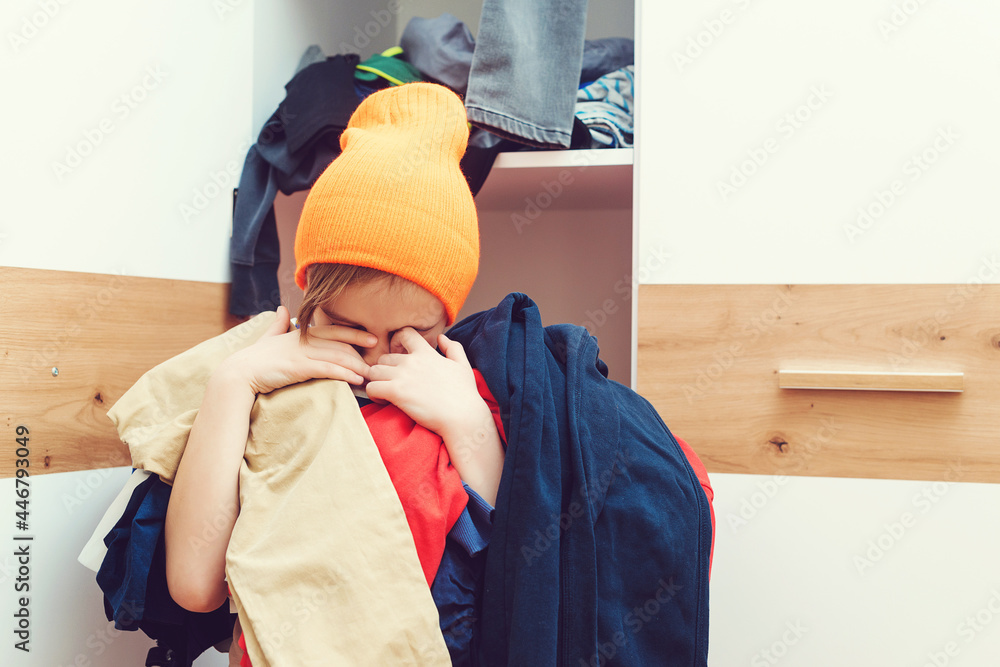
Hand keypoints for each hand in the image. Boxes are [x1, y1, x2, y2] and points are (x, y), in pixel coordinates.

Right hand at [217, 306, 376, 394]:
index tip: (371, 338)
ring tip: (370, 374)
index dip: (354, 334)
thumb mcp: (269, 336)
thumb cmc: (255, 358)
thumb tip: (281, 309)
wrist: (239, 372)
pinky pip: (328, 368)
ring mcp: (302, 353)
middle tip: (378, 358)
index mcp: (301, 333)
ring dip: (357, 365)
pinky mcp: (299, 367)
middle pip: (340, 342)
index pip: (333, 330)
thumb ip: (279, 324)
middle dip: (361, 349)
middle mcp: (304, 340)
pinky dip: (345, 373)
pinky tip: (356, 380)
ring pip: (337, 356)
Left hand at [368, 328, 505, 504]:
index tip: (399, 356)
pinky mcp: (396, 392)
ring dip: (376, 381)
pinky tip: (384, 401)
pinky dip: (373, 395)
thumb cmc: (465, 394)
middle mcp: (412, 361)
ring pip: (373, 371)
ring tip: (385, 392)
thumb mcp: (463, 366)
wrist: (463, 417)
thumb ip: (453, 348)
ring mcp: (402, 376)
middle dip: (384, 369)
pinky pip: (371, 388)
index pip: (404, 333)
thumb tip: (441, 337)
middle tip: (390, 382)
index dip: (397, 342)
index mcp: (426, 353)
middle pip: (383, 357)